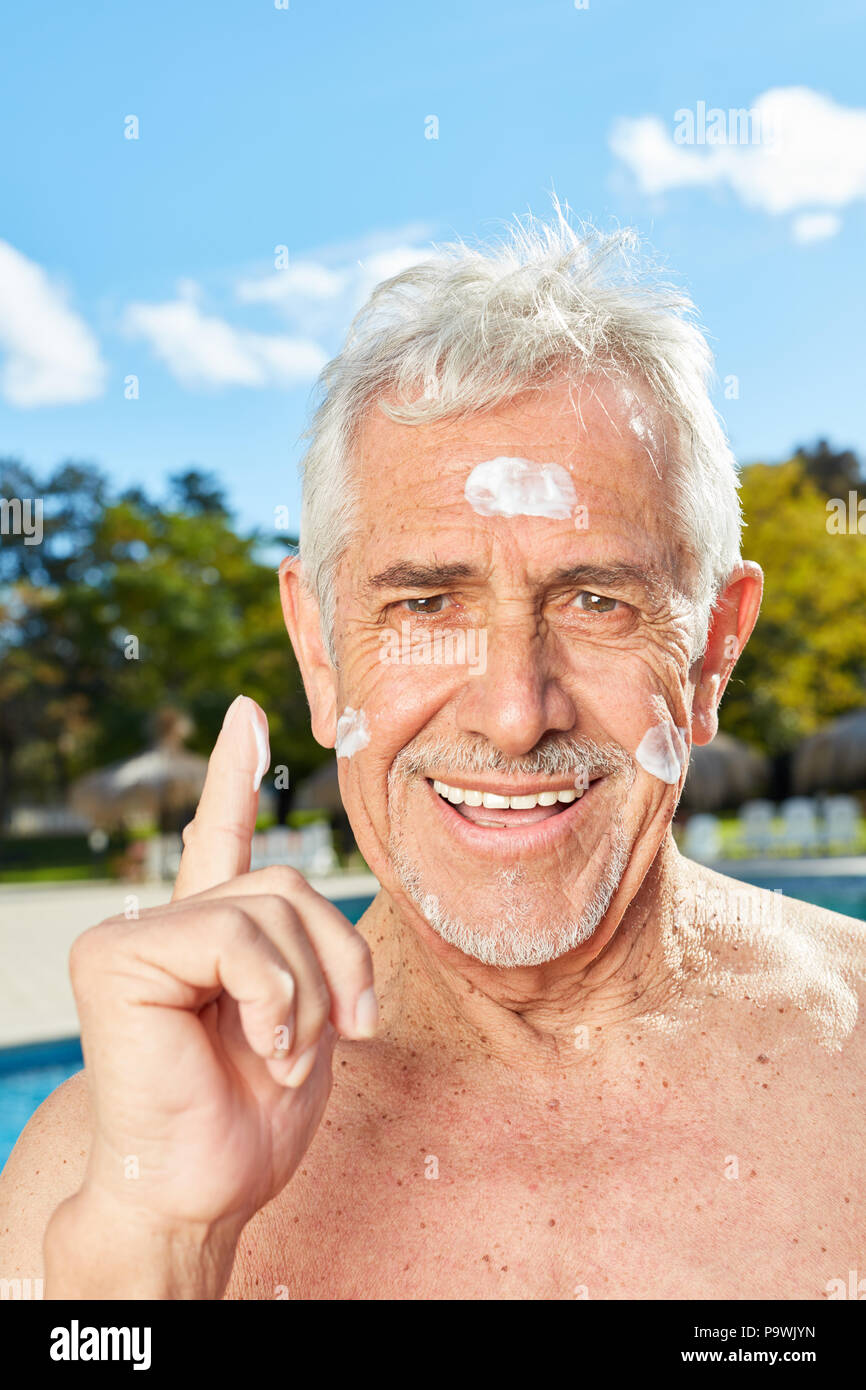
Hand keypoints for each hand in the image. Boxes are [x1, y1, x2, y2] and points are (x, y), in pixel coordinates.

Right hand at [65, 696, 375, 1247]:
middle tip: (337, 1038)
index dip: (233, 777)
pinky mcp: (115, 956)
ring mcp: (133, 936)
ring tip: (284, 1053)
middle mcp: (167, 924)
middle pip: (290, 884)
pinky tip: (260, 1043)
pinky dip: (274, 997)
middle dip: (337, 963)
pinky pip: (235, 936)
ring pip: (270, 908)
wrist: (203, 1192)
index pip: (222, 840)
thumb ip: (301, 944)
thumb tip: (303, 891)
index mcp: (210, 937)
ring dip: (308, 994)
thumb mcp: (309, 1014)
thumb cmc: (253, 1118)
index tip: (244, 715)